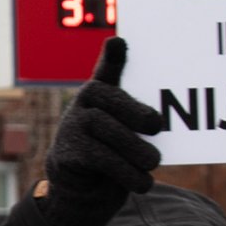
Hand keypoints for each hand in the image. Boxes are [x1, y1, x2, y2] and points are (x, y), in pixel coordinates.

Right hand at [38, 38, 163, 225]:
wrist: (81, 183)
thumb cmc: (113, 149)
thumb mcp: (129, 130)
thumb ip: (142, 119)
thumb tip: (159, 122)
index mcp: (102, 91)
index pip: (107, 70)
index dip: (112, 56)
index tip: (118, 42)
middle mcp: (84, 103)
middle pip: (113, 102)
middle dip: (137, 113)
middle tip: (158, 127)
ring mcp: (72, 125)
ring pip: (107, 130)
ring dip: (135, 149)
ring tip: (154, 162)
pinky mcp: (67, 152)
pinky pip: (100, 158)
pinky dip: (126, 171)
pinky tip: (143, 182)